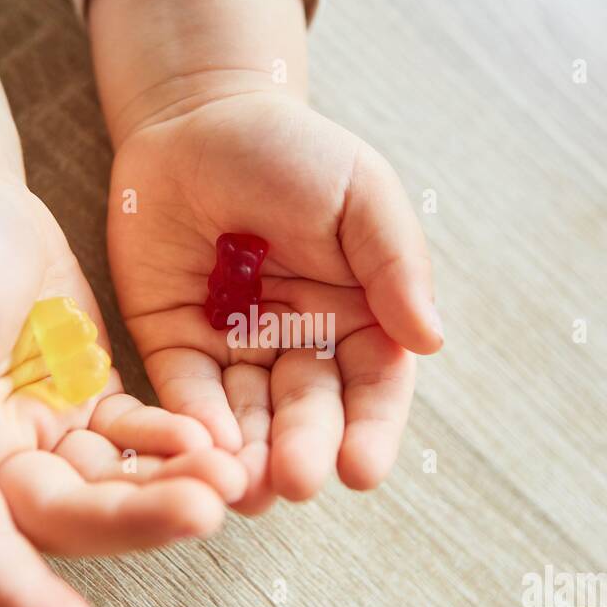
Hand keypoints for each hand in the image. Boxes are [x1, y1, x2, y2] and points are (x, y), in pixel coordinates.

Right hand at [0, 166, 246, 606]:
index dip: (21, 593)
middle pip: (66, 516)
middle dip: (134, 521)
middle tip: (202, 510)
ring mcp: (43, 441)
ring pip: (112, 487)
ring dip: (168, 490)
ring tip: (228, 479)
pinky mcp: (88, 409)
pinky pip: (136, 441)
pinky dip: (172, 445)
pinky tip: (214, 442)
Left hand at [107, 90, 442, 512]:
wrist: (198, 117)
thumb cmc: (292, 150)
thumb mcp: (359, 192)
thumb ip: (394, 262)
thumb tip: (431, 339)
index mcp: (358, 317)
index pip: (373, 387)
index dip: (371, 431)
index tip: (362, 469)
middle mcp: (300, 346)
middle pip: (308, 413)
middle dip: (305, 451)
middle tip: (298, 481)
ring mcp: (236, 351)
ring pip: (248, 419)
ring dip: (249, 458)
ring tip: (248, 489)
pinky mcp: (175, 346)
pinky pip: (187, 394)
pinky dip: (194, 423)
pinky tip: (202, 449)